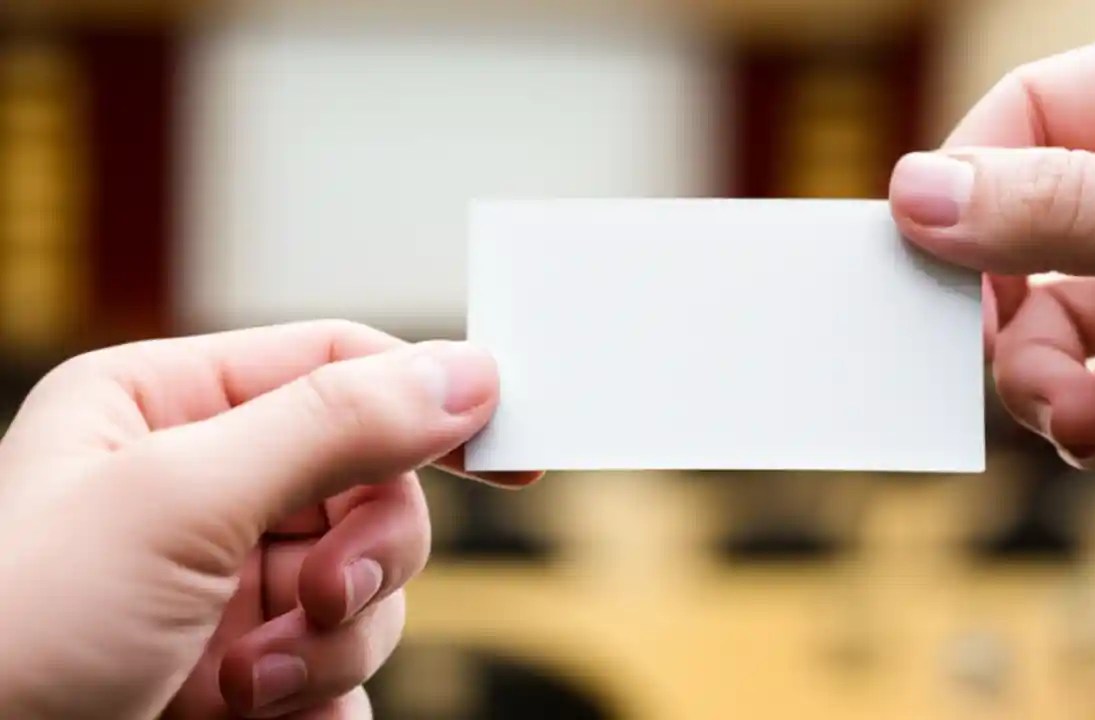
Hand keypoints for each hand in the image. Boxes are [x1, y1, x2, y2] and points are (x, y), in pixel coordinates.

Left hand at [0, 320, 538, 718]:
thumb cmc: (8, 635)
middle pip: (370, 485)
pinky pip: (340, 670)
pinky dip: (319, 702)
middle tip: (314, 598)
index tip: (512, 457)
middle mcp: (198, 487)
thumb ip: (333, 426)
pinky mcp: (238, 672)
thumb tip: (467, 374)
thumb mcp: (175, 503)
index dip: (431, 402)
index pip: (339, 367)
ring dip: (327, 644)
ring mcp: (222, 584)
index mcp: (164, 406)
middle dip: (359, 556)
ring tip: (242, 687)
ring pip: (365, 586)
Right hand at [889, 17, 1094, 468]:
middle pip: (1019, 243)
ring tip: (1086, 428)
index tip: (929, 268)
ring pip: (1050, 327)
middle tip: (1028, 382)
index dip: (965, 193)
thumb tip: (915, 192)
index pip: (1020, 123)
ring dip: (1050, 389)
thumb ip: (1057, 208)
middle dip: (1016, 326)